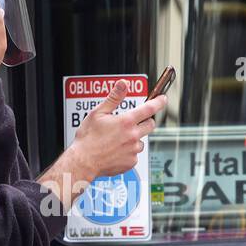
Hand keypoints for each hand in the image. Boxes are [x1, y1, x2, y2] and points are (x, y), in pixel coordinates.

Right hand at [37, 79, 166, 210]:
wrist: (83, 161)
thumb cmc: (88, 138)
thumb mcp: (98, 113)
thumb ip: (114, 97)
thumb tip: (123, 84)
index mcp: (125, 122)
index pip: (149, 108)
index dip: (158, 102)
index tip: (162, 99)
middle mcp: (132, 136)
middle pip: (150, 125)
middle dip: (146, 121)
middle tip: (133, 122)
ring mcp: (133, 150)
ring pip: (141, 141)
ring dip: (134, 138)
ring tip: (117, 140)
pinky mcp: (131, 162)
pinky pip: (134, 155)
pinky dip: (128, 152)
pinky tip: (116, 151)